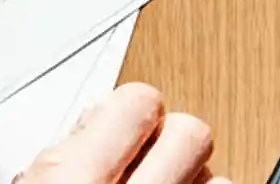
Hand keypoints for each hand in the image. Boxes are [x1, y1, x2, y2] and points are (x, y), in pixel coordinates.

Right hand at [18, 83, 229, 183]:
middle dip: (171, 138)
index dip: (133, 107)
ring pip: (218, 176)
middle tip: (149, 152)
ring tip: (166, 183)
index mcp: (74, 178)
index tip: (125, 118)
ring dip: (193, 176)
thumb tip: (94, 118)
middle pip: (191, 133)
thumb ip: (60, 153)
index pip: (138, 102)